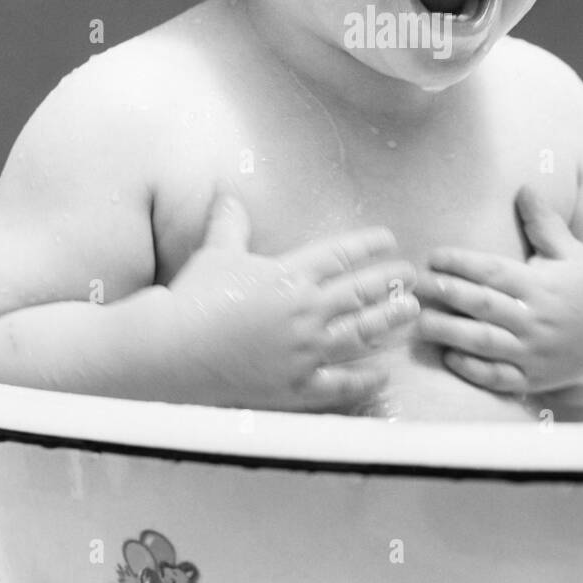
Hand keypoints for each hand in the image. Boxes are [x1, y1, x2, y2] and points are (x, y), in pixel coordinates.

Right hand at [167, 190, 418, 411]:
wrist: (170, 350)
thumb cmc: (192, 298)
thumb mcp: (215, 253)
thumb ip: (230, 223)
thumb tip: (228, 195)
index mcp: (289, 274)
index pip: (341, 254)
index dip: (369, 245)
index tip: (388, 240)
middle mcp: (306, 311)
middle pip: (361, 292)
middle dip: (391, 281)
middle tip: (412, 275)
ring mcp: (305, 351)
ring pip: (361, 334)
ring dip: (389, 322)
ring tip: (410, 312)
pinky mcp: (296, 387)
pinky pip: (342, 385)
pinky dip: (365, 380)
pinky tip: (382, 375)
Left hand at [416, 185, 582, 401]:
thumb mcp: (571, 250)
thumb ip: (544, 222)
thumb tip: (524, 187)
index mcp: (542, 284)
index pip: (494, 272)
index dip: (462, 263)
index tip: (434, 256)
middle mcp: (537, 319)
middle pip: (484, 305)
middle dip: (448, 294)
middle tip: (417, 286)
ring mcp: (536, 352)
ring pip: (486, 343)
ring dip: (451, 332)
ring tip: (421, 322)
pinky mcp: (535, 378)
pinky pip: (500, 377)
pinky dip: (474, 370)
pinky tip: (449, 356)